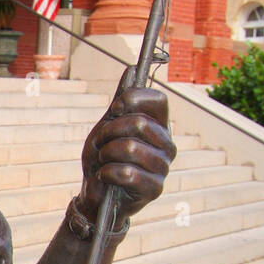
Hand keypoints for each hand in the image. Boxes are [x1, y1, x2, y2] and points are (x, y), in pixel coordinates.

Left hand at [78, 78, 175, 223]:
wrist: (95, 193)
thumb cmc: (104, 158)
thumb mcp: (108, 126)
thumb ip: (121, 101)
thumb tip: (132, 69)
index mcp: (159, 126)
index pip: (158, 100)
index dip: (133, 99)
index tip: (114, 109)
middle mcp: (167, 145)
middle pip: (139, 123)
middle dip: (109, 132)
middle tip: (102, 144)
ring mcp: (163, 167)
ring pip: (129, 148)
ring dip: (106, 154)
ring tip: (104, 161)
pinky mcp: (155, 189)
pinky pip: (127, 173)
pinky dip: (107, 173)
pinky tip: (106, 177)